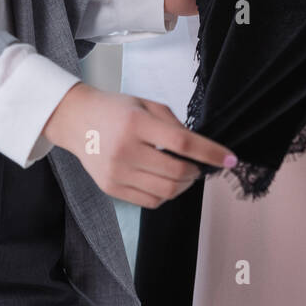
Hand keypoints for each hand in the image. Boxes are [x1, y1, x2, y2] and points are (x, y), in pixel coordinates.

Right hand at [41, 82, 236, 208]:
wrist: (76, 121)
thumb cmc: (115, 109)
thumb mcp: (146, 104)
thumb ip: (174, 124)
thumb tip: (200, 150)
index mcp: (136, 123)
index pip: (183, 143)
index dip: (211, 152)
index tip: (230, 158)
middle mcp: (125, 149)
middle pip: (176, 173)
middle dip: (196, 172)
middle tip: (199, 166)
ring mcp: (116, 172)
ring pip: (166, 192)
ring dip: (184, 186)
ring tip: (183, 174)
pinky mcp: (111, 188)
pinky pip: (150, 202)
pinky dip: (166, 195)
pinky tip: (164, 181)